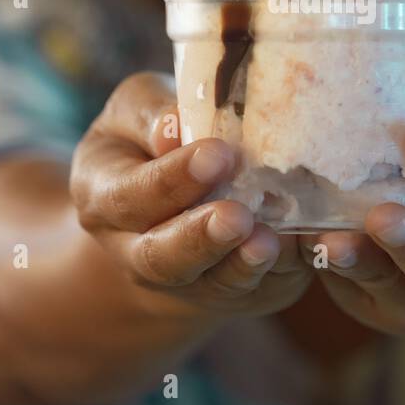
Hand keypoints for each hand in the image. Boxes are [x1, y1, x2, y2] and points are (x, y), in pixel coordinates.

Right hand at [71, 72, 312, 319]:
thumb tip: (173, 128)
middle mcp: (136, 252)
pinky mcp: (237, 292)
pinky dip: (283, 271)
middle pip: (163, 258)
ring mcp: (186, 282)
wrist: (171, 200)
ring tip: (268, 243)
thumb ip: (150, 114)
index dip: (172, 179)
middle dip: (201, 238)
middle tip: (238, 216)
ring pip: (212, 283)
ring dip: (242, 265)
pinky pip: (259, 288)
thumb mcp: (135, 111)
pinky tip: (301, 249)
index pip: (132, 195)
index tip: (216, 154)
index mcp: (103, 198)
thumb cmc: (153, 137)